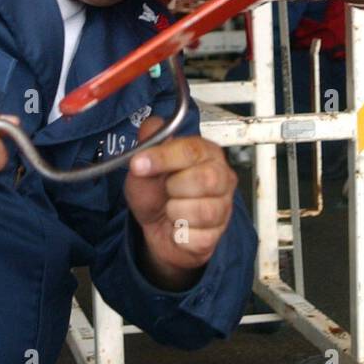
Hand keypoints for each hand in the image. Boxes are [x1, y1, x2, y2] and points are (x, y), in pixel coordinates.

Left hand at [125, 116, 237, 289]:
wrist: (156, 229)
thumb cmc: (156, 194)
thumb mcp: (142, 167)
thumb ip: (147, 145)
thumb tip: (151, 127)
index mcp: (206, 154)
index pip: (192, 150)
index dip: (164, 157)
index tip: (140, 164)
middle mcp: (221, 178)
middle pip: (206, 179)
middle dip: (175, 187)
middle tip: (166, 189)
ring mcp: (223, 207)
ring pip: (203, 210)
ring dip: (176, 212)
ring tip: (172, 209)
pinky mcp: (217, 234)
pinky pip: (197, 236)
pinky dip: (179, 234)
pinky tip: (178, 227)